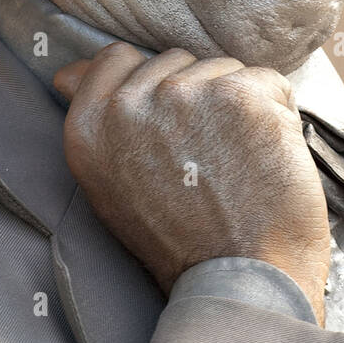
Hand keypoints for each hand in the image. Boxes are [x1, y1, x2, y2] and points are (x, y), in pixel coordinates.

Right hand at [53, 43, 330, 324]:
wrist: (240, 283)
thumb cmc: (183, 243)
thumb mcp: (110, 184)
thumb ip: (97, 121)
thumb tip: (67, 73)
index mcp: (88, 126)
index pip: (117, 59)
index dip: (152, 84)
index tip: (171, 123)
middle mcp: (128, 104)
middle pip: (175, 61)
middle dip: (199, 99)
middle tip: (207, 161)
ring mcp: (183, 95)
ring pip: (222, 68)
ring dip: (239, 106)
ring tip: (237, 164)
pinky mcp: (238, 96)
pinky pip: (267, 81)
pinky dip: (277, 114)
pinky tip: (266, 158)